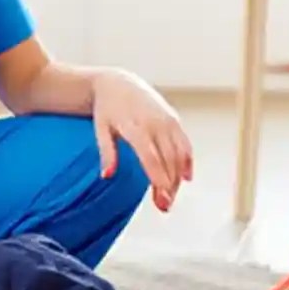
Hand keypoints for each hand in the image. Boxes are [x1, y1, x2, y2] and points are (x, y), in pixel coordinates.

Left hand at [92, 70, 193, 211]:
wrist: (119, 82)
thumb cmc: (108, 108)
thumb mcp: (101, 129)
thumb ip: (107, 153)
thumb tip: (106, 176)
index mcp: (136, 125)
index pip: (151, 157)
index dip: (158, 178)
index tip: (162, 198)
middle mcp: (156, 122)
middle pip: (168, 159)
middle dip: (169, 185)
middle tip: (164, 206)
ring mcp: (168, 120)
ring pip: (179, 154)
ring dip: (178, 177)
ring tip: (170, 197)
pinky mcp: (174, 119)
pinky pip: (185, 143)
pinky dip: (187, 161)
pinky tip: (185, 178)